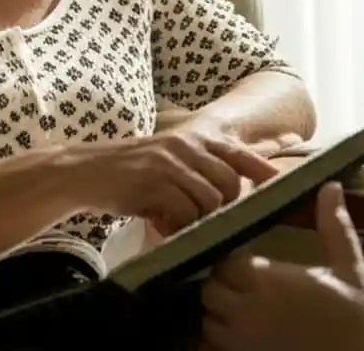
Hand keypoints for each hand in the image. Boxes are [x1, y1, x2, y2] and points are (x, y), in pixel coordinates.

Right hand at [66, 129, 279, 235]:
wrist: (84, 171)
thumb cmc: (130, 173)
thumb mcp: (167, 161)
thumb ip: (197, 170)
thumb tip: (230, 191)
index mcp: (192, 139)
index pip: (238, 153)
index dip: (262, 168)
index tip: (278, 183)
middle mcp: (186, 145)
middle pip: (230, 182)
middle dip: (223, 206)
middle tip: (200, 217)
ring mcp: (170, 162)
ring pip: (210, 198)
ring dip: (197, 217)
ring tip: (176, 220)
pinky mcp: (154, 182)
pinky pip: (184, 211)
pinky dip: (177, 224)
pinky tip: (160, 223)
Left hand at [199, 183, 363, 350]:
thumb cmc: (357, 320)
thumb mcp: (351, 269)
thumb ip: (335, 226)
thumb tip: (330, 185)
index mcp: (266, 280)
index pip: (223, 263)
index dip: (232, 261)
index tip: (247, 262)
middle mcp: (244, 311)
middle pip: (209, 291)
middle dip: (222, 286)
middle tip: (243, 285)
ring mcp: (241, 342)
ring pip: (209, 322)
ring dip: (220, 314)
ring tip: (243, 310)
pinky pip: (216, 349)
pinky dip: (223, 341)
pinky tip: (246, 336)